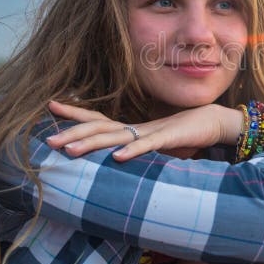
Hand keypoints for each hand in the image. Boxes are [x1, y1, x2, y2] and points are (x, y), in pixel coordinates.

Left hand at [45, 100, 243, 160]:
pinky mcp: (170, 138)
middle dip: (72, 132)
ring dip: (92, 143)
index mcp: (133, 128)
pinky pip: (148, 146)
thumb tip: (119, 157)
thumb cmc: (187, 133)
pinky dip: (132, 151)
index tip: (51, 105)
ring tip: (68, 150)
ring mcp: (153, 132)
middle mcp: (138, 127)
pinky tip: (116, 158)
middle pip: (100, 128)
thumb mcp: (157, 144)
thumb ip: (140, 148)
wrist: (217, 121)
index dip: (75, 113)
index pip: (98, 119)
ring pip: (116, 137)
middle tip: (47, 139)